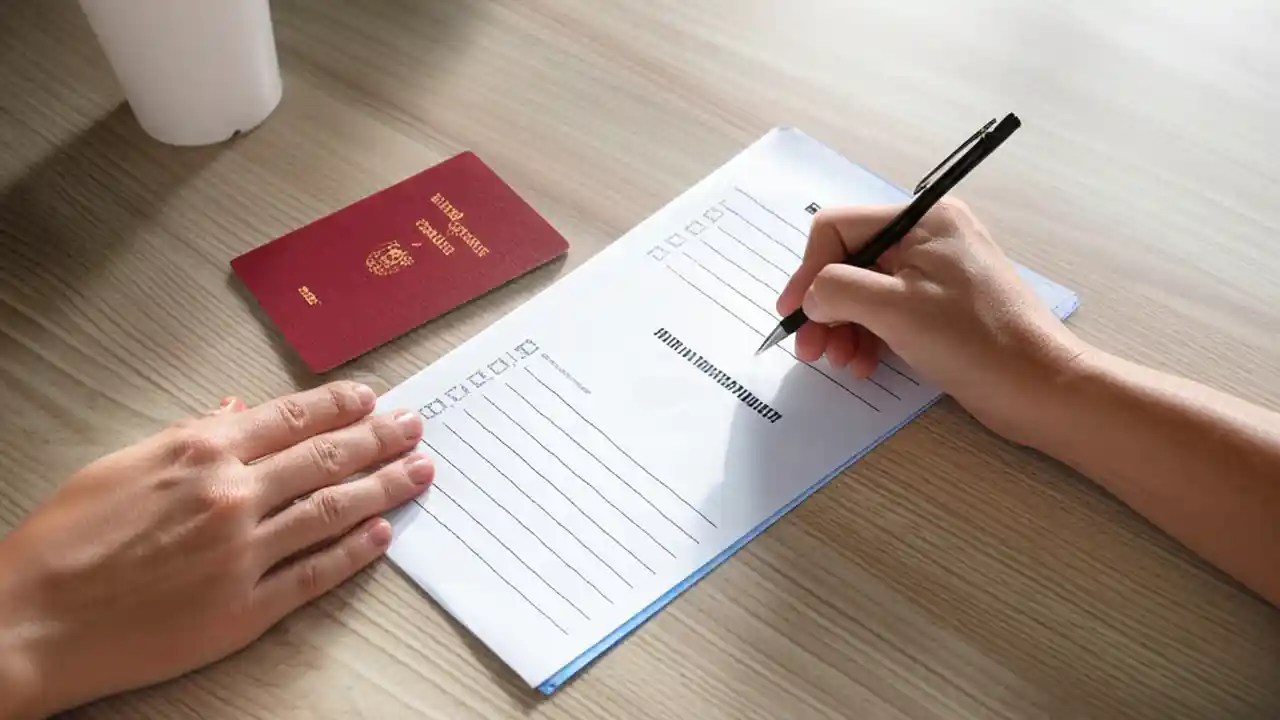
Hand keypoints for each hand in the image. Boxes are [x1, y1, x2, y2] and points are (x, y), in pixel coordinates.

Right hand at [0, 383, 432, 717]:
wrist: (31, 620)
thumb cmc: (66, 540)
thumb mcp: (123, 464)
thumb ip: (190, 434)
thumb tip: (237, 409)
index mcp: (201, 452)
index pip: (293, 417)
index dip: (341, 405)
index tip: (373, 398)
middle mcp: (233, 496)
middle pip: (327, 458)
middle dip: (380, 439)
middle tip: (415, 427)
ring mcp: (244, 554)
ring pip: (334, 511)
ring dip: (385, 487)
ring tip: (418, 471)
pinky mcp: (245, 609)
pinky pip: (316, 574)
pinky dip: (355, 552)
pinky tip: (382, 535)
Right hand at [777, 198, 1085, 439]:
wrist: (1040, 387)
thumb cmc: (973, 341)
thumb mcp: (893, 308)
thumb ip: (838, 289)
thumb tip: (811, 296)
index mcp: (922, 220)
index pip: (838, 228)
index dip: (807, 270)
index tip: (792, 314)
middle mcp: (928, 237)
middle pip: (850, 261)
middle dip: (825, 306)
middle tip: (811, 350)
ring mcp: (935, 273)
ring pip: (865, 291)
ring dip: (843, 327)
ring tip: (841, 362)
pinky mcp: (940, 307)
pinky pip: (888, 312)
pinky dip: (869, 336)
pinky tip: (865, 364)